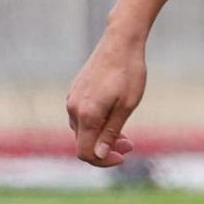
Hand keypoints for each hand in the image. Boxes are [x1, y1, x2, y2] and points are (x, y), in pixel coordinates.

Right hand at [66, 34, 147, 166]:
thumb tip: (99, 155)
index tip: (123, 156)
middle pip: (83, 142)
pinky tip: (113, 116)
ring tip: (125, 132)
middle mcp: (73, 108)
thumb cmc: (129, 73)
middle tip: (131, 144)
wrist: (120, 42)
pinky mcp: (75, 91)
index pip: (86, 152)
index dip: (103, 161)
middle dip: (106, 149)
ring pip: (83, 130)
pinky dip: (96, 123)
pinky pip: (82, 116)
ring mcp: (72, 98)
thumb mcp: (126, 107)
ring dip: (101, 136)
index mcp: (86, 114)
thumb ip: (111, 132)